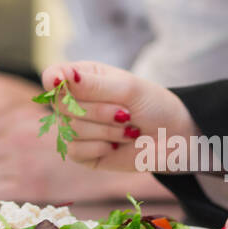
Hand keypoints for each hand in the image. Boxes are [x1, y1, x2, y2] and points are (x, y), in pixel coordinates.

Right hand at [37, 60, 198, 172]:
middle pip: (60, 104)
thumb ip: (93, 85)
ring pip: (70, 129)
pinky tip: (116, 145)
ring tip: (129, 130)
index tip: (61, 82)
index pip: (52, 76)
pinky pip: (75, 150)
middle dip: (98, 111)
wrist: (174, 138)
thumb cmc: (154, 105)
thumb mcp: (128, 88)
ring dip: (107, 130)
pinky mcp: (82, 153)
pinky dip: (100, 147)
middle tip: (125, 112)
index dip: (53, 80)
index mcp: (82, 78)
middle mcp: (75, 101)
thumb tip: (58, 78)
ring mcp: (77, 128)